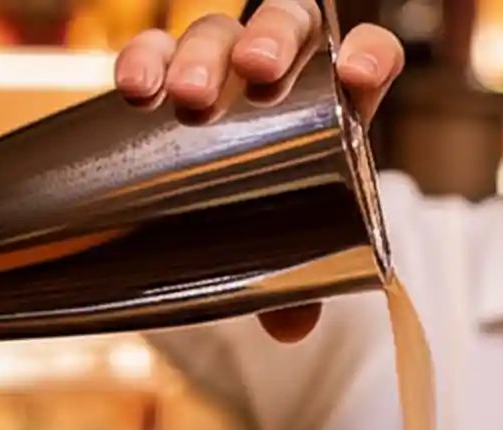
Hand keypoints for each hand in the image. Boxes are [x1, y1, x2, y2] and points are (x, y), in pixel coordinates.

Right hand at [112, 0, 404, 342]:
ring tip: (182, 92)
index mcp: (340, 101)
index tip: (356, 77)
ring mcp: (226, 62)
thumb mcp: (298, 243)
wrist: (230, 199)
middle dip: (271, 39)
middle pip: (287, 24)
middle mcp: (286, 68)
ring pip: (218, 30)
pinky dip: (142, 58)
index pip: (370, 54)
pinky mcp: (170, 68)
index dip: (369, 54)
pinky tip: (133, 87)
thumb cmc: (281, 211)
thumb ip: (303, 281)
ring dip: (202, 53)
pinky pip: (154, 47)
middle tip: (256, 70)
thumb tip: (291, 327)